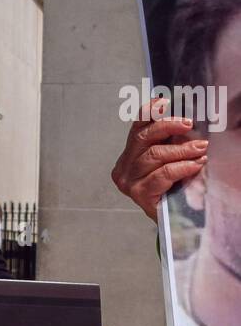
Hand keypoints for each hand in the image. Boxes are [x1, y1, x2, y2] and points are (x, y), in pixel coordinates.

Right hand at [111, 97, 207, 221]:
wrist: (172, 223)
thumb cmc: (172, 189)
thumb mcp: (170, 161)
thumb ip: (170, 144)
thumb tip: (187, 123)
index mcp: (129, 155)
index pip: (136, 128)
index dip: (149, 112)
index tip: (165, 101)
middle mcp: (124, 167)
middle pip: (143, 137)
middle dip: (168, 126)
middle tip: (190, 125)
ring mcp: (128, 182)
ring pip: (155, 155)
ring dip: (182, 150)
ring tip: (201, 149)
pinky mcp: (138, 194)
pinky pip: (162, 174)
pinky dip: (181, 167)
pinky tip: (196, 165)